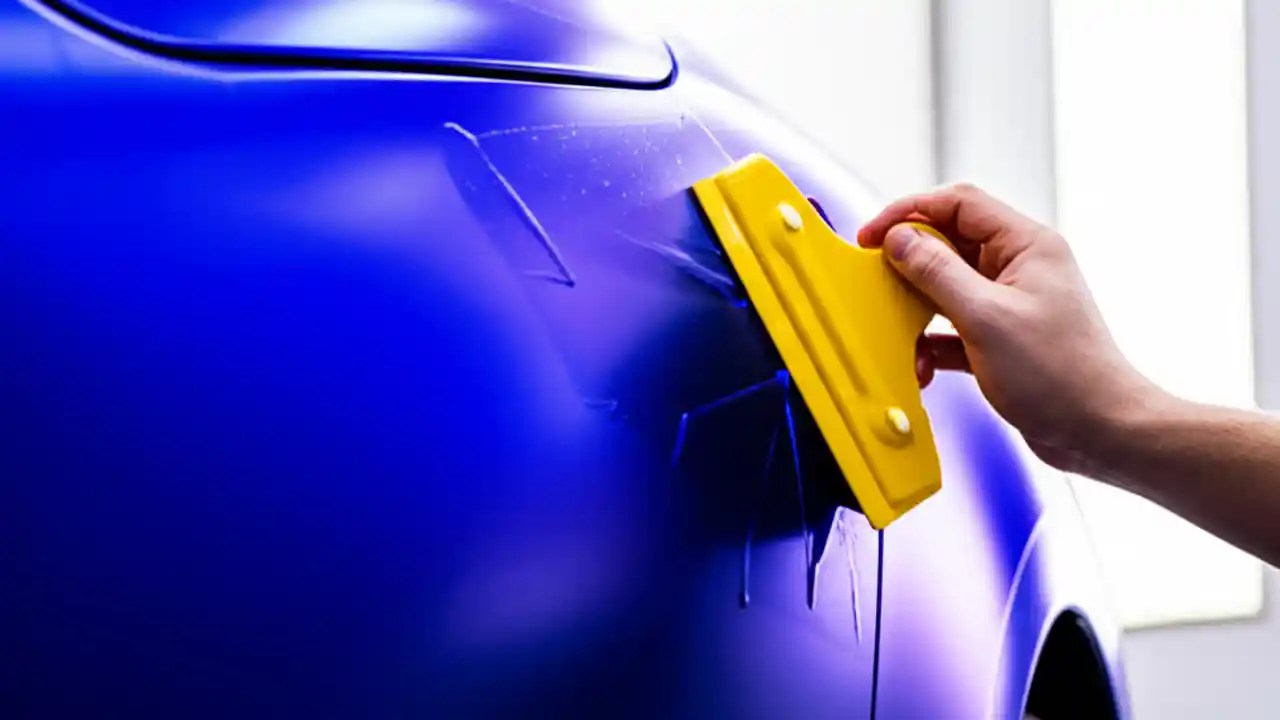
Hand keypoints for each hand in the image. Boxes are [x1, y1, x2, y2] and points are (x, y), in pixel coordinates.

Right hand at [859, 184, 1159, 471]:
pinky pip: (953, 326)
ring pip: (946, 287)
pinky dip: (932, 342)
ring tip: (902, 333)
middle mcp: (1020, 266)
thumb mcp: (986, 318)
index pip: (958, 204)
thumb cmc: (1062, 376)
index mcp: (1026, 245)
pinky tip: (923, 365)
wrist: (1100, 431)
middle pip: (948, 243)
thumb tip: (900, 240)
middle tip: (877, 281)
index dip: (909, 213)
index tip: (873, 235)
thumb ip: (937, 273)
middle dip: (909, 265)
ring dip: (917, 310)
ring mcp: (1011, 302)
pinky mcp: (1002, 337)